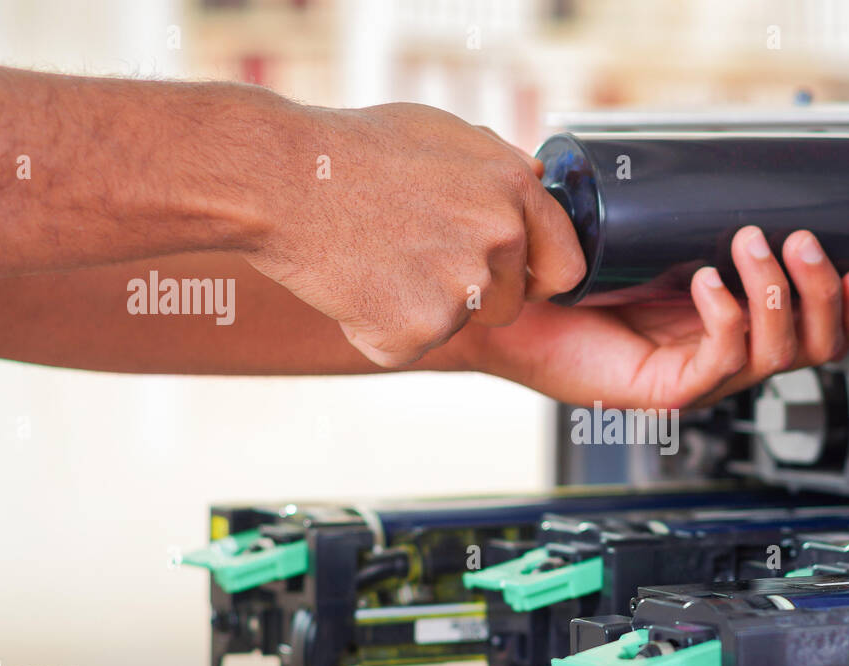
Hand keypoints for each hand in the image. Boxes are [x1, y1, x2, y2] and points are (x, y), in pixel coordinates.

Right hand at [245, 103, 584, 367]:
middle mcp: (498, 240)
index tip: (515, 278)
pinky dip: (377, 330)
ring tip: (379, 261)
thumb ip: (502, 168)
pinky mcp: (416, 331)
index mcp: (515, 191)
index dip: (538, 277)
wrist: (280, 179)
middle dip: (472, 293)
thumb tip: (538, 186)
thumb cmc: (355, 151)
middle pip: (511, 305)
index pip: (568, 266)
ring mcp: (460, 289)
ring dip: (424, 310)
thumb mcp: (444, 135)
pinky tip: (353, 285)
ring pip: (458, 326)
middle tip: (413, 255)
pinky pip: (406, 347)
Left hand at [459, 225, 848, 408]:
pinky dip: (726, 316)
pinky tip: (703, 282)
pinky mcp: (665, 392)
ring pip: (777, 356)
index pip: (816, 328)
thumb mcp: (647, 236)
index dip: (848, 303)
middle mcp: (723, 355)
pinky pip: (721, 362)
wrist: (509, 312)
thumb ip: (685, 212)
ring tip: (749, 244)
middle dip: (821, 292)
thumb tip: (716, 162)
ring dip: (777, 295)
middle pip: (816, 347)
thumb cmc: (570, 277)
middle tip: (801, 241)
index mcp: (732, 323)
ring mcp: (698, 377)